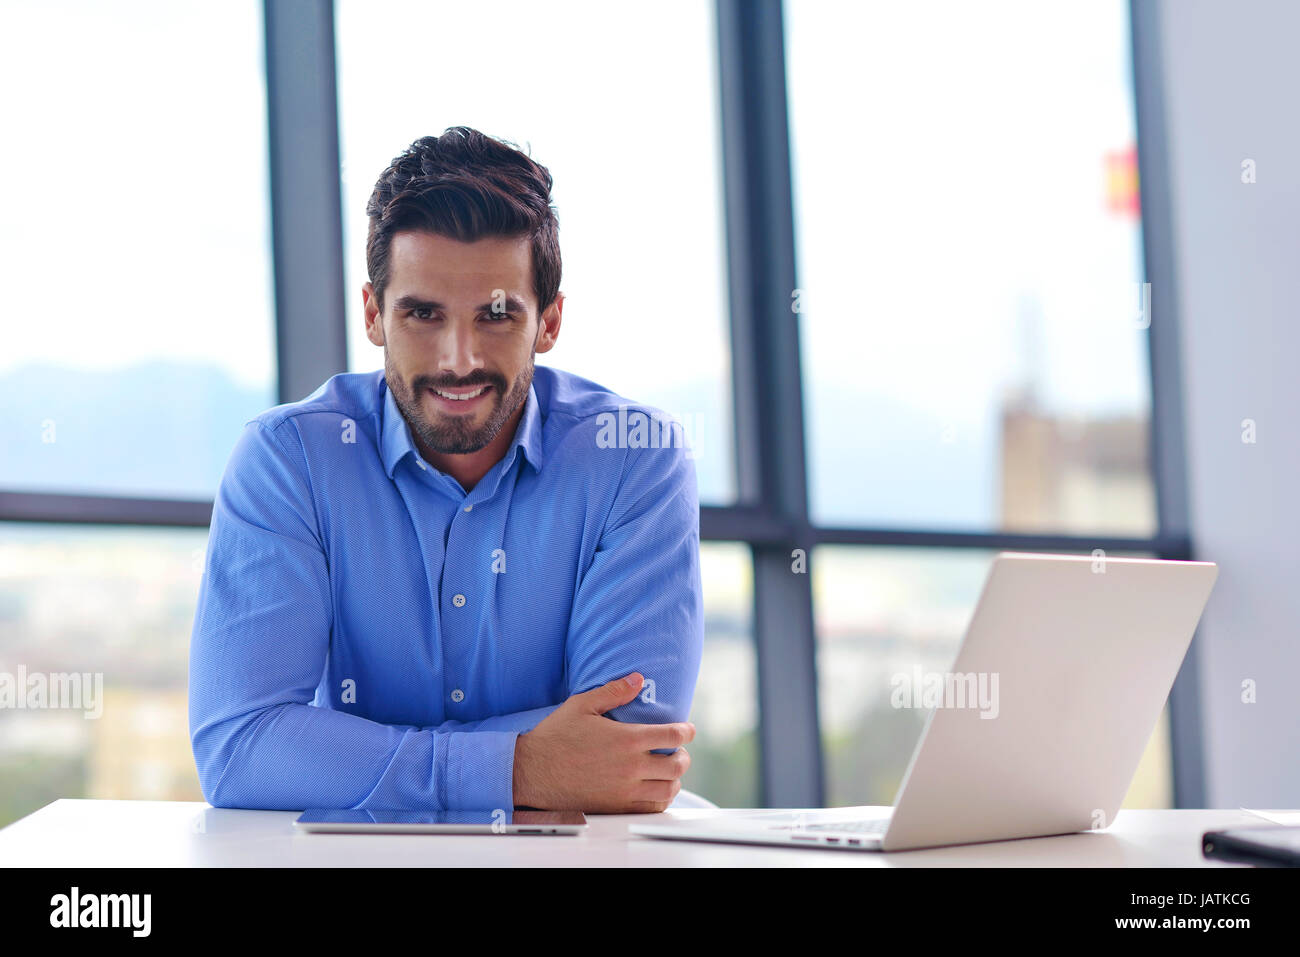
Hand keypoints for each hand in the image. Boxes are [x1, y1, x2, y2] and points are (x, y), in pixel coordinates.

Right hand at [512, 673, 694, 812]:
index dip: (687, 731)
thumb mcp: (582, 705)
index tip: (688, 730)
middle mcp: (631, 767)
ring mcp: (625, 790)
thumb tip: (638, 679)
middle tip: (678, 752)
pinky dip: (661, 800)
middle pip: (677, 765)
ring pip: (668, 790)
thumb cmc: (555, 736)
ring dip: (675, 779)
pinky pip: (651, 808)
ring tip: (670, 772)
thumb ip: (613, 691)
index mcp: (627, 739)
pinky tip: (656, 791)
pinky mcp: (616, 806)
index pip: (673, 736)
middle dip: (683, 756)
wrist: (532, 772)